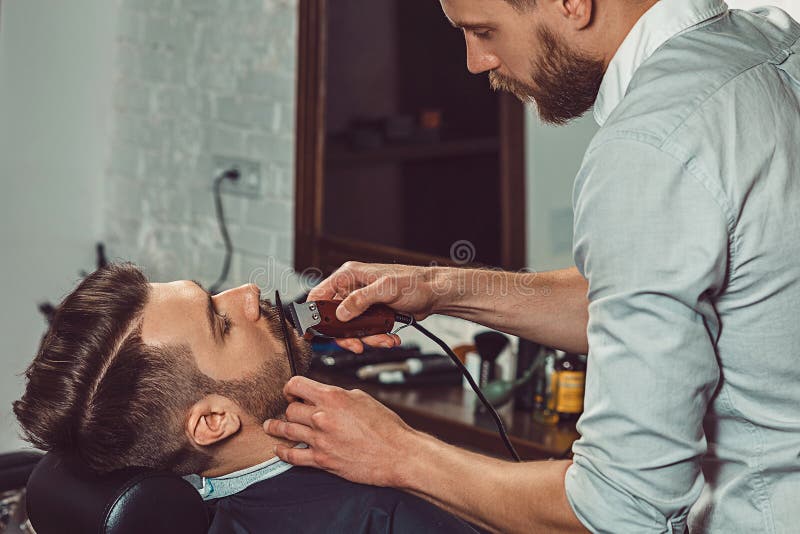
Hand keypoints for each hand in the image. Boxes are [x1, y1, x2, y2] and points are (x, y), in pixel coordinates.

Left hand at [263, 376, 415, 486]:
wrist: (397, 454)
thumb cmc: (386, 427)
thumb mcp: (362, 398)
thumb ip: (339, 395)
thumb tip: (325, 396)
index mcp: (333, 397)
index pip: (296, 385)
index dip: (291, 388)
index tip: (291, 392)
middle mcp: (322, 417)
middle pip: (290, 409)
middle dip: (289, 408)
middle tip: (290, 411)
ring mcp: (320, 440)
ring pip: (286, 430)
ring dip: (276, 427)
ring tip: (271, 426)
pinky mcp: (322, 460)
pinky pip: (293, 456)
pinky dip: (283, 452)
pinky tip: (279, 450)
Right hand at [308, 261, 447, 352]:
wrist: (434, 293)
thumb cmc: (414, 283)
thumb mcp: (386, 289)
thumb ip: (360, 300)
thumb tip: (341, 314)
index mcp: (349, 276)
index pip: (320, 294)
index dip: (313, 313)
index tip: (314, 331)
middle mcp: (352, 288)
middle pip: (334, 317)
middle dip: (346, 334)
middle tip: (357, 344)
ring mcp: (362, 302)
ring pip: (351, 328)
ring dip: (366, 338)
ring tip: (384, 340)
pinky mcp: (372, 313)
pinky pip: (365, 331)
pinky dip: (376, 337)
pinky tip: (390, 337)